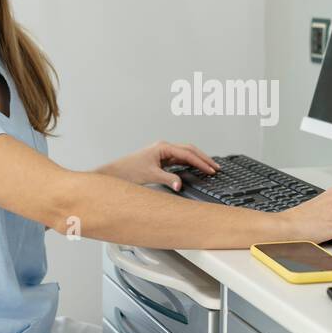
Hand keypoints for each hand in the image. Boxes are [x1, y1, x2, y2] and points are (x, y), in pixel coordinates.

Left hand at [97, 141, 219, 189]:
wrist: (116, 173)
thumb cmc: (128, 171)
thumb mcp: (150, 176)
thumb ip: (167, 179)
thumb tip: (180, 185)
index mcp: (163, 147)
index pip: (187, 153)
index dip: (201, 162)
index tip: (211, 170)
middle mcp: (164, 148)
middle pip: (189, 150)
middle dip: (203, 158)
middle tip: (216, 167)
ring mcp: (162, 153)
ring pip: (185, 154)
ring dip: (197, 160)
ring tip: (209, 168)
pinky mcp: (161, 160)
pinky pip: (179, 160)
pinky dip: (189, 164)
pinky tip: (195, 169)